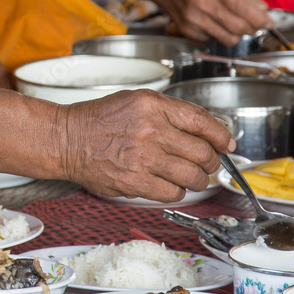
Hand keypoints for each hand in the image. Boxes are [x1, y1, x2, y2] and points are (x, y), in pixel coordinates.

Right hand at [63, 89, 234, 200]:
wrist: (67, 139)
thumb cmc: (98, 120)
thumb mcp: (135, 101)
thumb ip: (168, 112)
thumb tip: (204, 130)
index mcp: (153, 106)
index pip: (202, 122)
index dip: (221, 135)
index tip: (226, 143)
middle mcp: (151, 130)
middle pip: (202, 152)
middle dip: (212, 161)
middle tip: (209, 164)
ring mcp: (143, 158)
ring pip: (192, 176)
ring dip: (199, 180)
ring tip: (193, 177)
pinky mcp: (135, 182)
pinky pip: (172, 192)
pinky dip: (177, 191)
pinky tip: (170, 184)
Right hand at [141, 0, 271, 44]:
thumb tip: (261, 8)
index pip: (244, 8)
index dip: (261, 19)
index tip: (269, 22)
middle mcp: (200, 1)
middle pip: (238, 27)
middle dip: (253, 28)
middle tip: (257, 23)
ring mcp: (191, 17)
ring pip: (227, 38)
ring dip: (239, 33)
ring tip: (240, 22)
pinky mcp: (186, 28)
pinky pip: (213, 38)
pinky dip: (221, 33)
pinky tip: (218, 20)